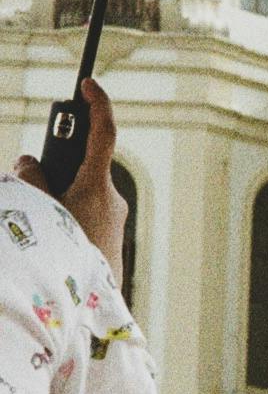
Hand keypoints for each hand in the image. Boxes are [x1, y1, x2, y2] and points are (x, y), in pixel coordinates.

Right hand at [17, 80, 125, 281]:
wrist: (94, 311)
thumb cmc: (68, 258)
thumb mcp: (40, 213)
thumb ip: (31, 181)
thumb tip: (29, 162)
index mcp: (98, 186)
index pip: (104, 133)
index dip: (97, 104)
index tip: (89, 83)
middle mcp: (112, 198)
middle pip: (79, 166)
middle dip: (52, 166)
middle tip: (29, 175)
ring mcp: (113, 218)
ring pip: (78, 192)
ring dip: (55, 196)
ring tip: (36, 218)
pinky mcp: (110, 236)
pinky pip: (83, 212)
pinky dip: (64, 214)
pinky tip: (50, 233)